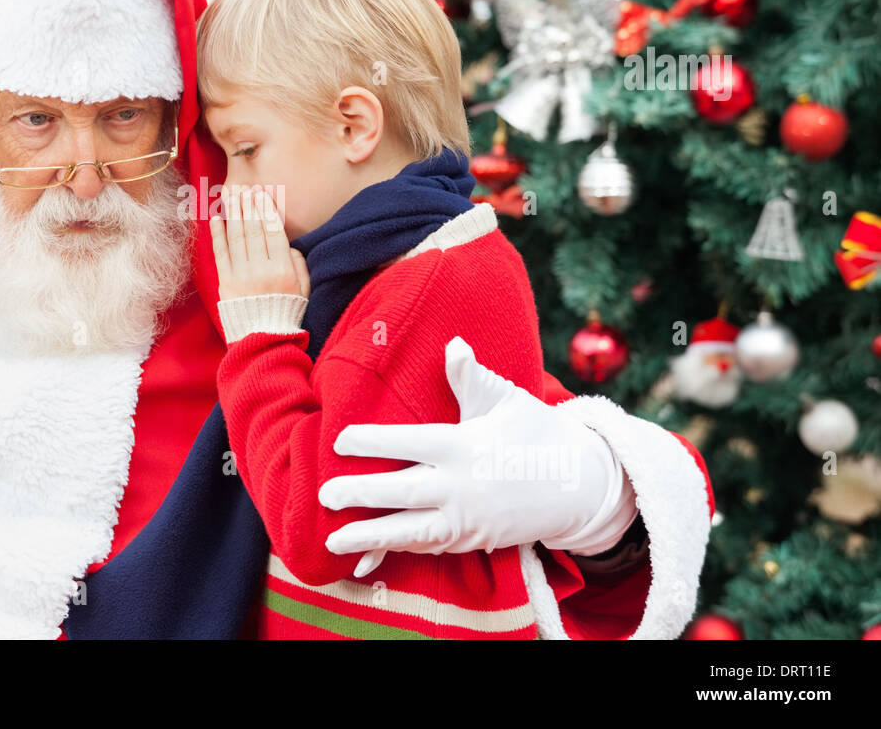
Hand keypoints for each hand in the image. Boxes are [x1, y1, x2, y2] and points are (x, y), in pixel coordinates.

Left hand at [210, 185, 309, 301]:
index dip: (266, 210)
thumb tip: (288, 244)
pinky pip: (220, 253)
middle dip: (249, 206)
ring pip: (236, 237)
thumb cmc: (286, 312)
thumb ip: (299, 264)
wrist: (264, 340)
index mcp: (282, 270)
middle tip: (246, 188)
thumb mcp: (305, 289)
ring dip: (233, 213)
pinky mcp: (225, 282)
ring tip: (232, 196)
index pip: (273, 232)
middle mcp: (260, 270)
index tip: (261, 194)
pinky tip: (216, 218)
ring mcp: (240, 276)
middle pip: (253, 230)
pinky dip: (217, 234)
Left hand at [318, 336, 627, 577]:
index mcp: (466, 445)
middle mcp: (463, 486)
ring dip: (370, 536)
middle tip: (325, 494)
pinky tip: (366, 561)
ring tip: (332, 540)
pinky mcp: (471, 540)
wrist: (580, 484)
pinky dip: (395, 554)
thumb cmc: (537, 432)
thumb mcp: (506, 399)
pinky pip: (427, 549)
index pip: (410, 443)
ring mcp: (467, 519)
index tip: (340, 439)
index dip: (373, 441)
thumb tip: (453, 345)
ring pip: (411, 531)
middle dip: (362, 493)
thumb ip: (471, 377)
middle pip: (404, 491)